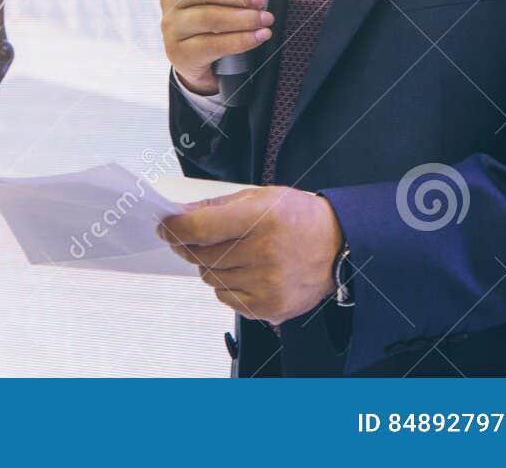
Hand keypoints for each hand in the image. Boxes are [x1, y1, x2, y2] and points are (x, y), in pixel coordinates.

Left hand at [159, 185, 342, 324]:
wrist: (338, 246)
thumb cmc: (299, 218)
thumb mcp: (260, 197)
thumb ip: (216, 206)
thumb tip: (178, 214)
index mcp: (261, 218)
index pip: (199, 229)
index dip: (175, 228)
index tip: (166, 227)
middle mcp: (265, 252)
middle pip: (201, 256)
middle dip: (194, 246)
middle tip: (205, 239)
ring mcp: (267, 283)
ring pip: (210, 278)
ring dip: (214, 266)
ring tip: (239, 254)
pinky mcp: (269, 306)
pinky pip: (225, 298)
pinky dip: (228, 285)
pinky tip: (249, 272)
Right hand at [160, 0, 275, 95]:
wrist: (207, 58)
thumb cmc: (221, 11)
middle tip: (261, 0)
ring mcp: (171, 25)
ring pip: (206, 17)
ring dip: (242, 18)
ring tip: (265, 19)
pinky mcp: (178, 51)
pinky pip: (210, 45)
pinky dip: (240, 40)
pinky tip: (258, 36)